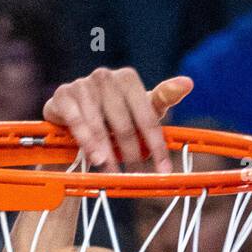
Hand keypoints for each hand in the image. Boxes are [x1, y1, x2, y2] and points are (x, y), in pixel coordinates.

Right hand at [43, 67, 192, 172]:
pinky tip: (94, 159)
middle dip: (131, 153)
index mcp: (128, 78)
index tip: (164, 171)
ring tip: (113, 172)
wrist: (71, 119)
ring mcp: (82, 84)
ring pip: (100, 126)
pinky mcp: (63, 95)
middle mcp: (105, 76)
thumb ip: (162, 98)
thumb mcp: (140, 109)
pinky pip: (76, 121)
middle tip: (135, 175)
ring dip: (107, 153)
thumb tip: (189, 82)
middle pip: (124, 123)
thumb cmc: (112, 116)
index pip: (147, 116)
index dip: (157, 145)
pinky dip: (86, 142)